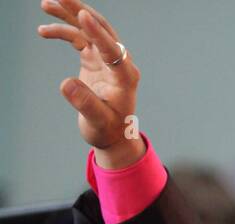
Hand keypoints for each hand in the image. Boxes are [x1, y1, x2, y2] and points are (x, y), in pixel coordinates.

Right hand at [37, 1, 143, 162]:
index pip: (112, 49)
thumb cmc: (109, 131)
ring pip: (88, 29)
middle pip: (100, 29)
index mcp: (126, 76)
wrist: (112, 136)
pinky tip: (44, 31)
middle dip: (79, 11)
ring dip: (68, 15)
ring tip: (46, 5)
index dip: (97, 32)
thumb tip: (65, 85)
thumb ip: (84, 103)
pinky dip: (63, 32)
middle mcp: (119, 62)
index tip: (83, 16)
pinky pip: (79, 38)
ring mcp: (106, 58)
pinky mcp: (95, 58)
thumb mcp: (97, 121)